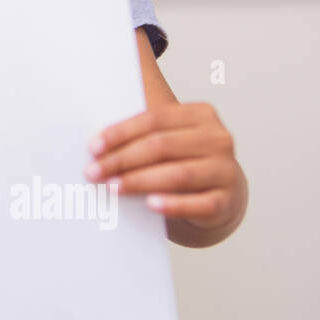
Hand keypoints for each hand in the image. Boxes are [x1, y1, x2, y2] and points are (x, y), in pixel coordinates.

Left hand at [85, 102, 243, 232]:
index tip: (93, 147)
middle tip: (94, 172)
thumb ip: (141, 135)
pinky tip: (150, 204)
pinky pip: (198, 204)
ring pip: (178, 174)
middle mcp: (218, 139)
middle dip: (122, 159)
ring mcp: (225, 170)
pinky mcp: (227, 201)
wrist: (221, 193)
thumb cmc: (182, 162)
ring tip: (112, 187)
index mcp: (201, 114)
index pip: (154, 119)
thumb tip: (95, 144)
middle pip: (162, 146)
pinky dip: (173, 204)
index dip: (121, 132)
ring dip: (139, 181)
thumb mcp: (168, 141)